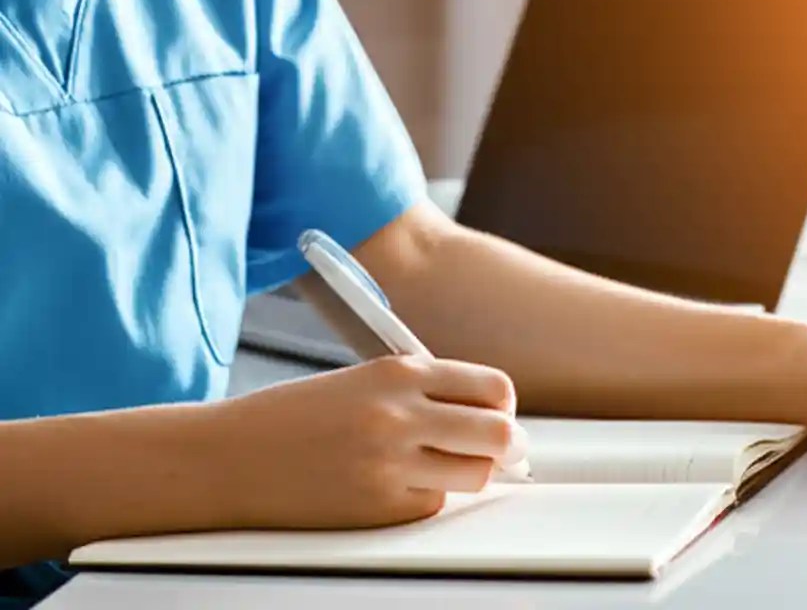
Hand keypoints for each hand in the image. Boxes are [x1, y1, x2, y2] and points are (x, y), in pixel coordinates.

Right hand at [206, 356, 527, 529]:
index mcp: (398, 372)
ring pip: (476, 474)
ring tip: (445, 468)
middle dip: (507, 445)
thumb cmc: (291, 418)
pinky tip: (397, 486)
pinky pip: (434, 505)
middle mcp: (400, 414)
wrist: (227, 458)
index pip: (492, 387)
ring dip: (470, 473)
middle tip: (501, 451)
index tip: (499, 415)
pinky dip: (427, 498)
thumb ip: (421, 390)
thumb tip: (484, 414)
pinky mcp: (379, 506)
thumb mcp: (361, 381)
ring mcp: (391, 463)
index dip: (502, 406)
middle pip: (499, 433)